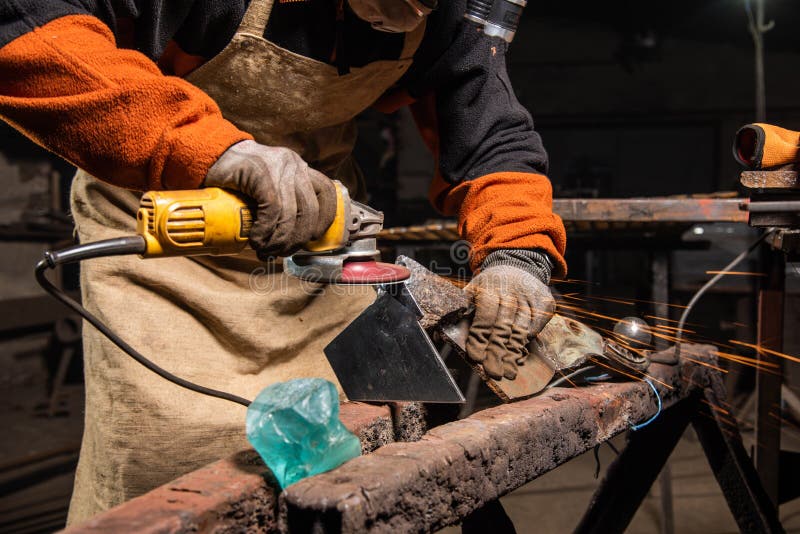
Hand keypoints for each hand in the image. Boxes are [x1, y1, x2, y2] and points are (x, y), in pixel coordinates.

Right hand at [204, 140, 336, 258]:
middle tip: (281, 251)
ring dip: (278, 239)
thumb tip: (295, 241)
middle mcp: (294, 165)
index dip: (324, 219)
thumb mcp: (269, 189)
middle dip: (297, 239)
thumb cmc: (239, 179)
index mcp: (300, 169)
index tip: (310, 238)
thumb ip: (284, 205)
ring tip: (265, 249)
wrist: (211, 155)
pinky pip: (272, 209)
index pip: (327, 193)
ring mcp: (278, 167)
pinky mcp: (261, 172)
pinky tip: (256, 239)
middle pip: (310, 209)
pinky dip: (265, 230)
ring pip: (291, 213)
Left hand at [464, 250, 555, 379]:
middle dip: (497, 353)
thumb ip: (460, 311)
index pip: (484, 318)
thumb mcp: (472, 290)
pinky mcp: (545, 303)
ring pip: (521, 330)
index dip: (480, 339)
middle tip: (493, 373)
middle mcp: (511, 292)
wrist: (518, 264)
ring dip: (513, 353)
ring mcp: (530, 298)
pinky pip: (536, 327)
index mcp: (489, 288)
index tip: (476, 357)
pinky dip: (528, 343)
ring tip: (508, 372)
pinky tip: (520, 357)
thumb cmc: (490, 284)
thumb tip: (438, 334)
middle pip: (503, 328)